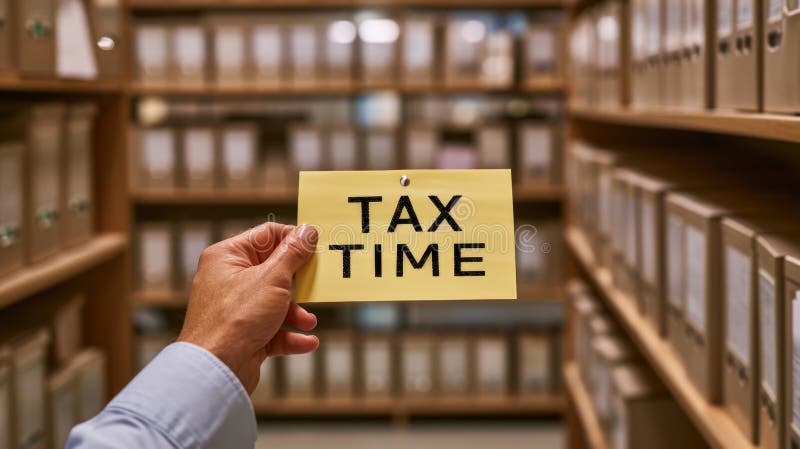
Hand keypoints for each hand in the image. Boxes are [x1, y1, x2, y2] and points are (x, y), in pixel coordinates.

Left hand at [178, 222, 319, 392]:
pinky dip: (291, 335)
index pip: (266, 236)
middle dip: (299, 282)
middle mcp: (229, 280)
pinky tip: (307, 342)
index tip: (316, 246)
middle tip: (318, 281)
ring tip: (308, 321)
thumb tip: (307, 231)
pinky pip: (274, 330)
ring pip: (276, 302)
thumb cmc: (234, 319)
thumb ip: (293, 253)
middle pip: (274, 270)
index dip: (293, 239)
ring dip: (297, 312)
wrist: (216, 371)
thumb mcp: (273, 278)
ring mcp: (236, 309)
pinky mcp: (244, 335)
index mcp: (227, 257)